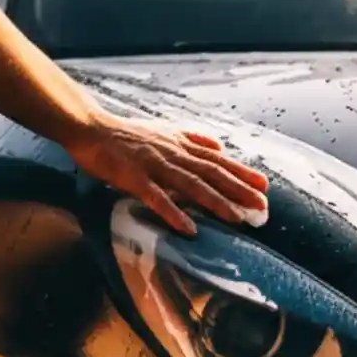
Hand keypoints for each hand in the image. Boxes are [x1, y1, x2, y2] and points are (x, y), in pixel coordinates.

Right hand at [63, 111, 268, 235]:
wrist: (91, 129)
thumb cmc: (127, 133)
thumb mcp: (165, 131)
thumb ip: (192, 139)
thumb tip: (219, 146)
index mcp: (181, 144)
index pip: (218, 160)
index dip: (242, 172)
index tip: (264, 185)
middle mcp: (173, 154)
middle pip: (212, 173)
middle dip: (239, 190)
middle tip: (262, 205)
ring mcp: (154, 166)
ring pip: (191, 185)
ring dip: (216, 202)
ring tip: (237, 218)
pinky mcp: (134, 178)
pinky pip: (157, 198)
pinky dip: (174, 213)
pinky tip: (189, 228)